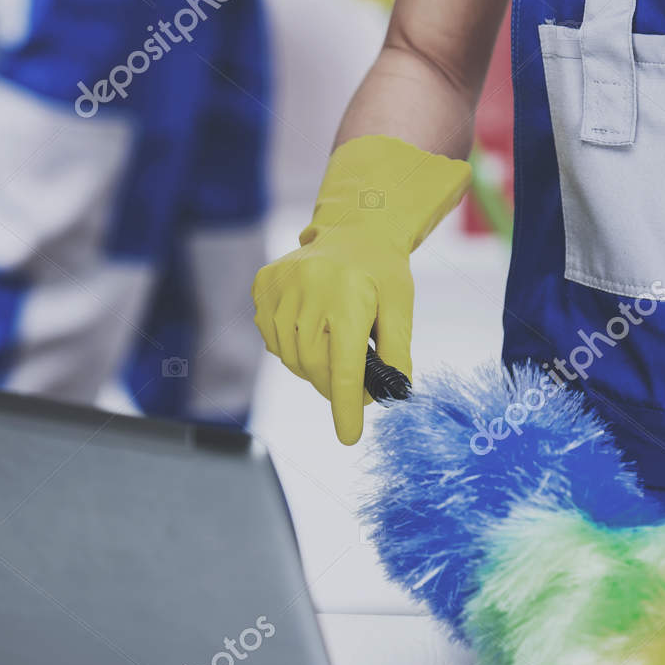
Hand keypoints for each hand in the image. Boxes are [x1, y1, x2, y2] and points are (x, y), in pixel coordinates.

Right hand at [252, 135, 469, 443]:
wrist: (355, 228)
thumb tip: (395, 395)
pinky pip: (272, 338)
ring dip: (313, 368)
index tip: (349, 436)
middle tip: (355, 390)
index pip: (343, 367)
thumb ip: (398, 352)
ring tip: (333, 350)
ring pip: (290, 357)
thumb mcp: (401, 307)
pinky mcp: (263, 285)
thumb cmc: (383, 272)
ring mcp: (280, 286)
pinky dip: (291, 347)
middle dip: (335, 388)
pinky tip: (311, 330)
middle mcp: (309, 290)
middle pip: (315, 367)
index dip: (346, 406)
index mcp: (347, 297)